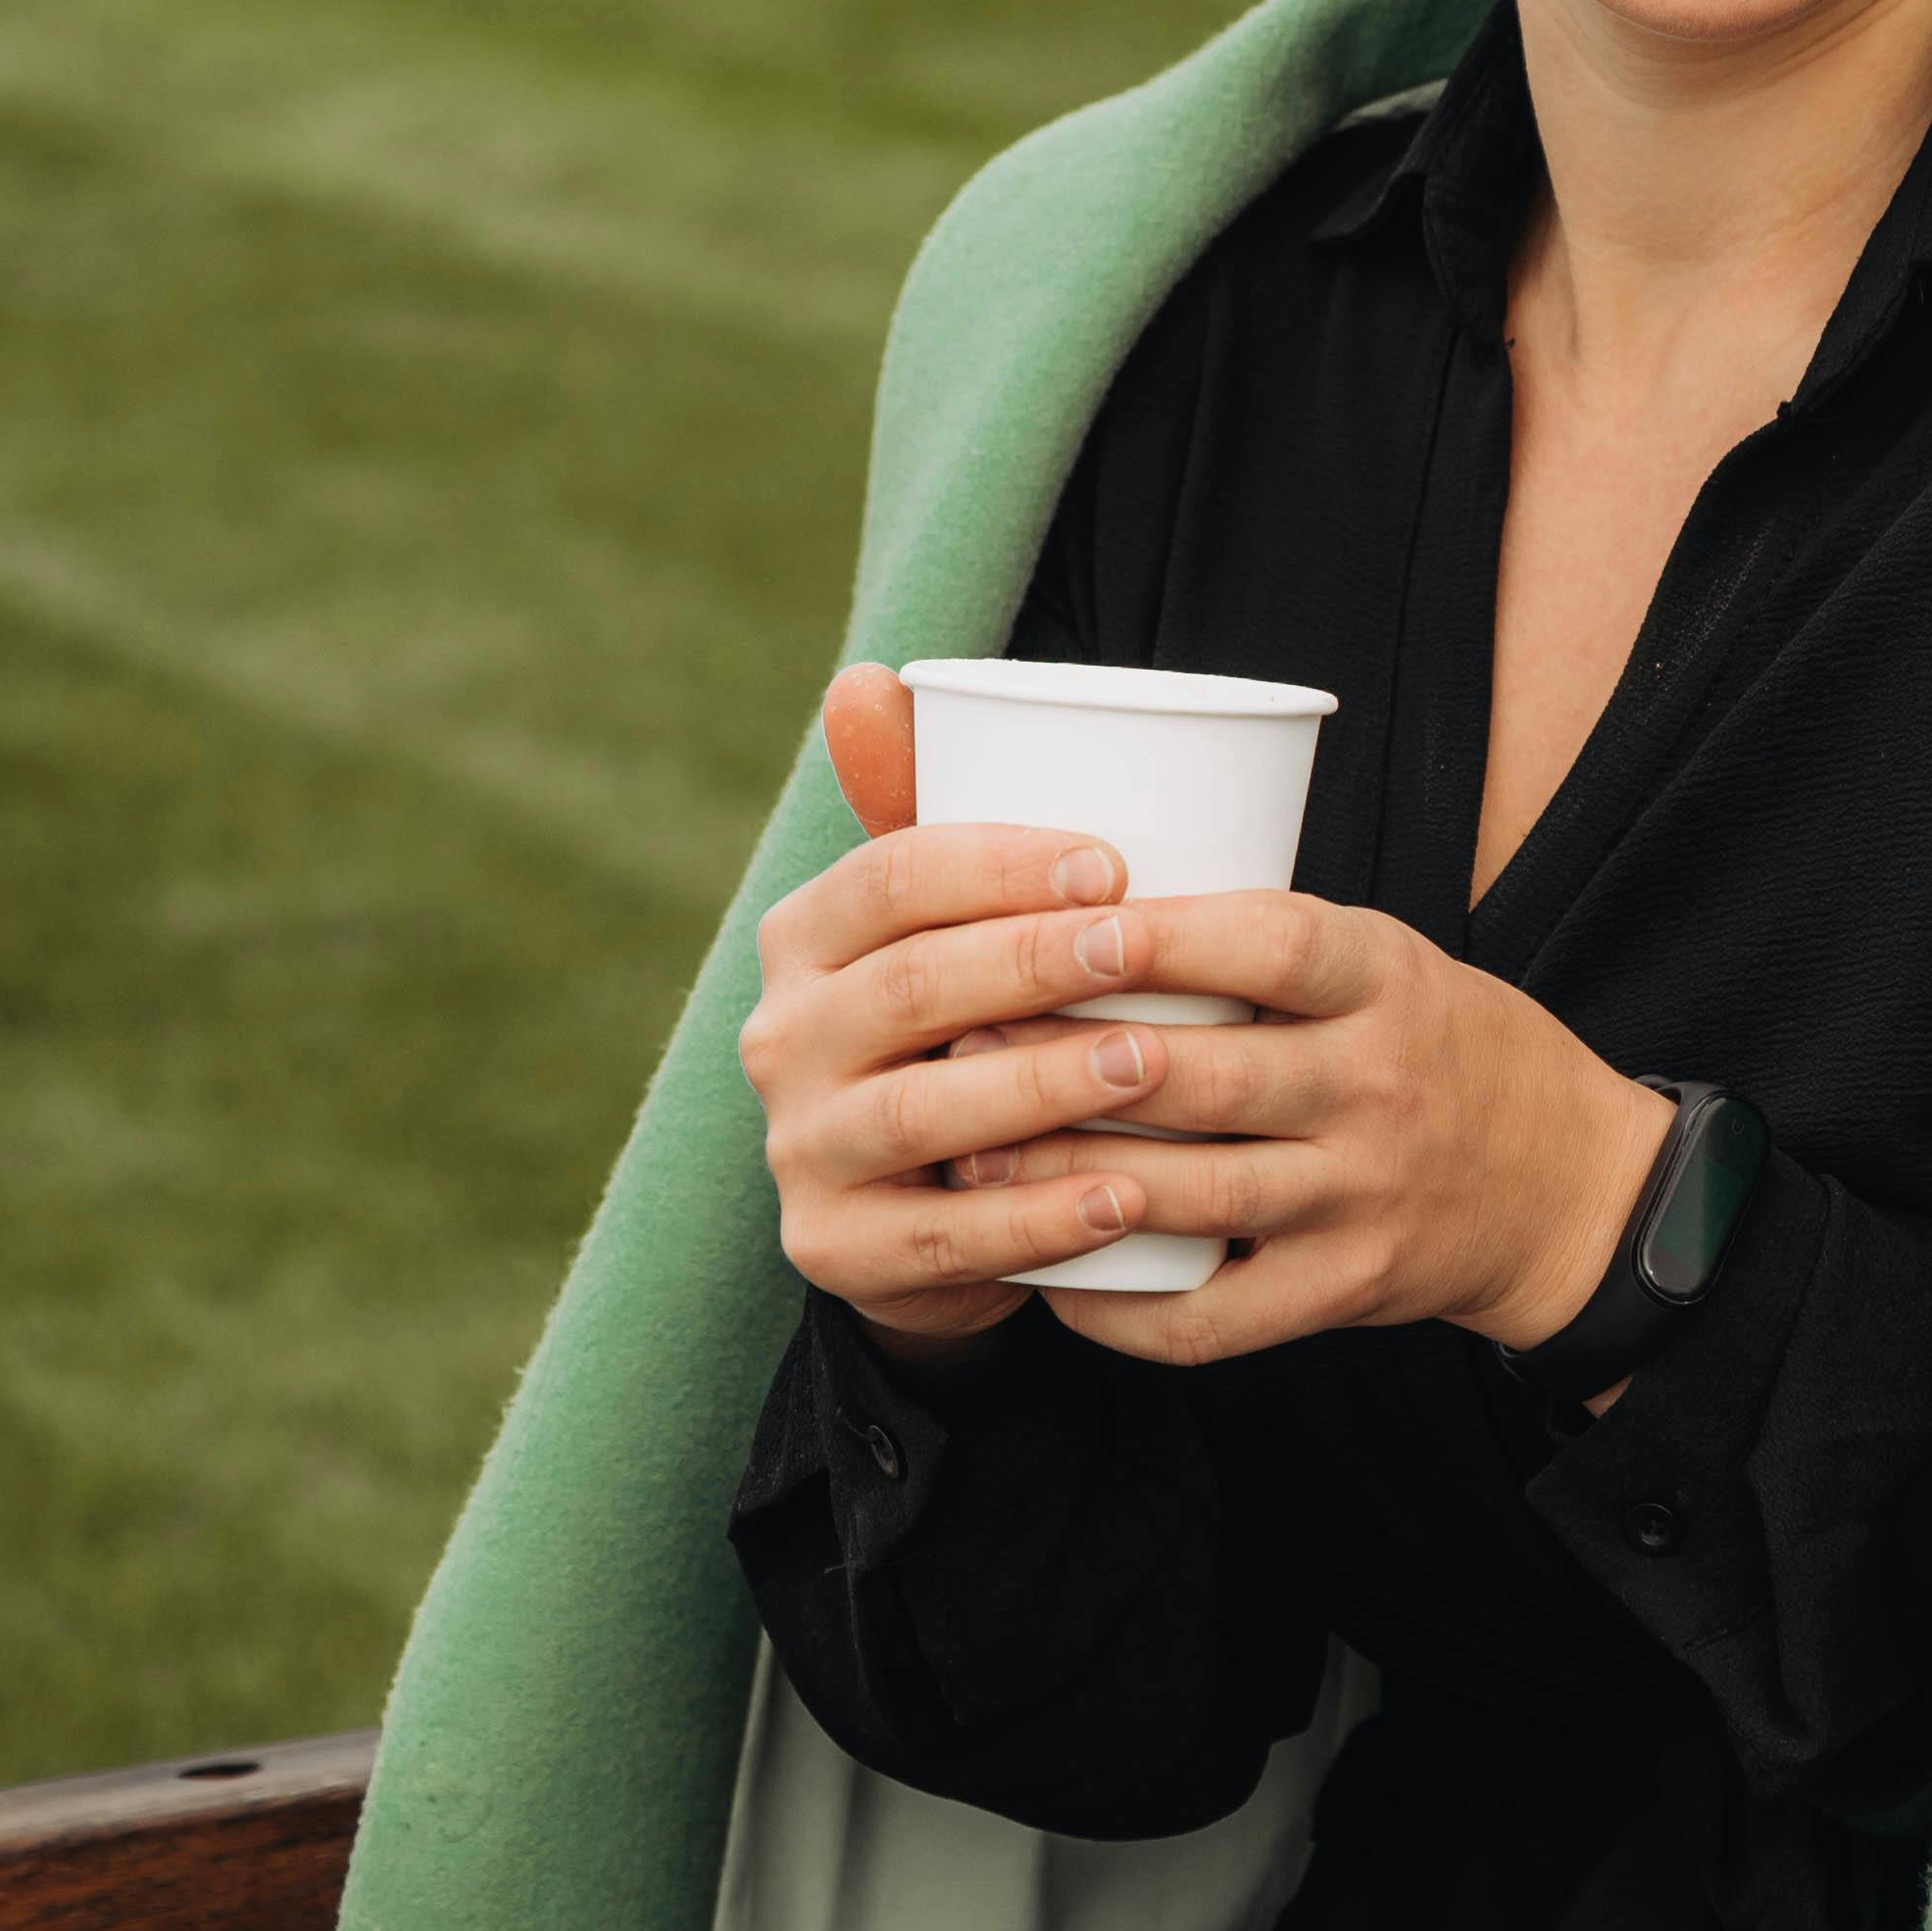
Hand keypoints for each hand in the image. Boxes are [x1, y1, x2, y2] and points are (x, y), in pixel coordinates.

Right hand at [740, 667, 1168, 1359]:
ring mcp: (798, 1152)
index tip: (1115, 862)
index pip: (887, 879)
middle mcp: (780, 1040)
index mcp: (805, 939)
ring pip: (920, 1112)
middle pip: (908, 987)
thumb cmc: (971, 1023)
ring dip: (1042, 1085)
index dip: (997, 864)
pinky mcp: (832, 1251)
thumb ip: (929, 810)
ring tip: (1151, 1063)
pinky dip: (1039, 1219)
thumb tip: (864, 679)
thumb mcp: (954, 922)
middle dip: (1032, 961)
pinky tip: (1126, 1198)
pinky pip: (943, 1239)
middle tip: (1145, 947)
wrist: (938, 1204)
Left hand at [923, 873, 1674, 1378]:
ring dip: (1068, 1179)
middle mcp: (1379, 1086)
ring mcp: (1364, 1195)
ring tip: (969, 1157)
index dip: (1159, 938)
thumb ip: (1255, 933)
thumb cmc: (1431, 1040)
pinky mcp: (1349, 1287)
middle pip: (1204, 1079)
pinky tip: (1050, 1282)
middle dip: (1068, 1066)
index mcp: (1384, 978)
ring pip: (1192, 1195)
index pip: (1269, 945)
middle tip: (957, 1047)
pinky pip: (1215, 1316)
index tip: (1054, 922)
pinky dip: (1123, 1307)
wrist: (1566, 1181)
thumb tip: (1069, 884)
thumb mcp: (1380, 953)